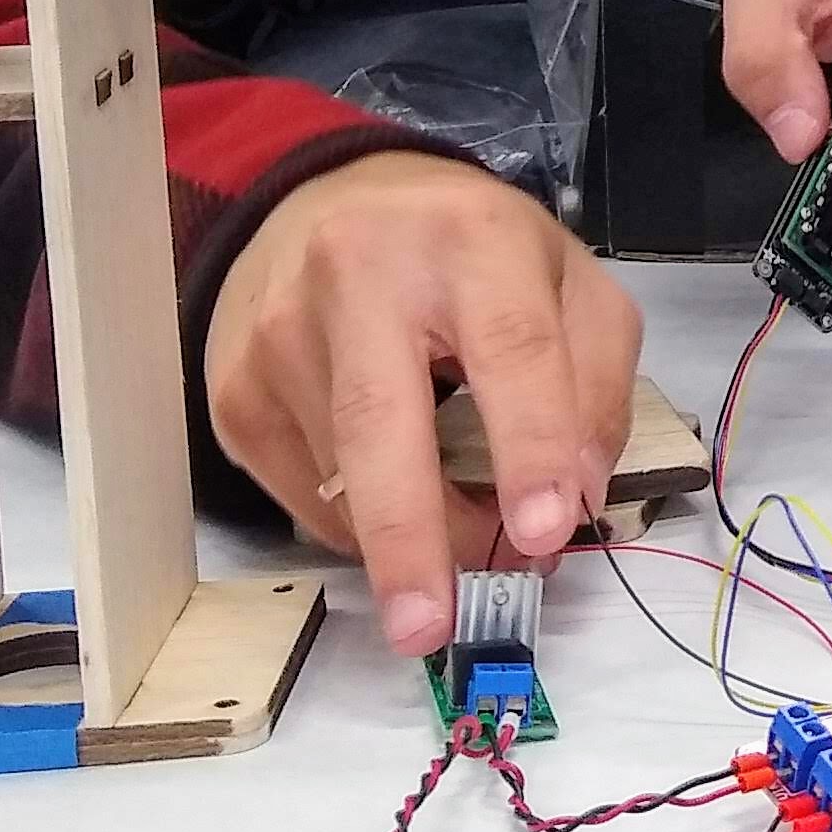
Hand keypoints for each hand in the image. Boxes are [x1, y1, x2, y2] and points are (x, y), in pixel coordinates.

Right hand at [204, 151, 639, 655]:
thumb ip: (596, 381)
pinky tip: (397, 510)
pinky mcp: (235, 393)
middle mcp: (358, 277)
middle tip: (435, 628)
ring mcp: (280, 337)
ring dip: (412, 543)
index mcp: (468, 240)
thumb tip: (577, 495)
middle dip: (412, 537)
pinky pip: (304, 494)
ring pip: (344, 477)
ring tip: (469, 549)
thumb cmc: (467, 253)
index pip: (509, 349)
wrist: (325, 203)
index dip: (531, 446)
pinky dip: (359, 529)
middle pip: (380, 423)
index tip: (547, 531)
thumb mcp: (568, 282)